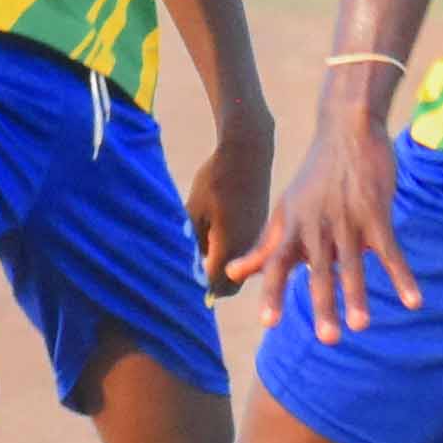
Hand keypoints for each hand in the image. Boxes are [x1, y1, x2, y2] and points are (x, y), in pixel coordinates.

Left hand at [182, 110, 279, 289]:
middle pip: (231, 285)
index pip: (213, 284)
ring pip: (240, 272)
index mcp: (230, 246)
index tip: (182, 284)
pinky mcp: (260, 231)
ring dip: (222, 272)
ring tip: (201, 257)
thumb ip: (190, 241)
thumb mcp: (193, 210)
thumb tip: (186, 265)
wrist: (247, 153)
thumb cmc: (215, 180)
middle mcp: (248, 249)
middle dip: (212, 286)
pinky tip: (215, 241)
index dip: (197, 288)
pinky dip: (231, 258)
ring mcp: (257, 241)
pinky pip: (245, 256)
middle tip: (192, 275)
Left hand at [238, 96, 416, 338]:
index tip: (268, 323)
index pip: (276, 261)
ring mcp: (347, 218)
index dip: (272, 291)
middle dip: (323, 304)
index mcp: (292, 226)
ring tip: (361, 326)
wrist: (346, 130)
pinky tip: (414, 302)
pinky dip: (401, 276)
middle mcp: (317, 224)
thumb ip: (264, 245)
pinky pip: (390, 249)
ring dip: (358, 295)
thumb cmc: (315, 177)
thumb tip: (234, 273)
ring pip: (353, 263)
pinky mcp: (376, 211)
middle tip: (328, 339)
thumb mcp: (286, 209)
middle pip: (318, 269)